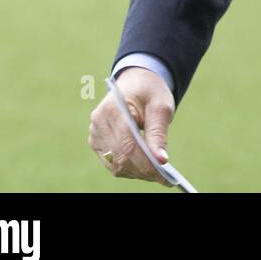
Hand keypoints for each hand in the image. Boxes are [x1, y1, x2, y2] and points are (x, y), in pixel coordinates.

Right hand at [88, 67, 173, 184]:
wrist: (135, 81)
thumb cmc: (150, 91)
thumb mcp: (161, 106)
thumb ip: (159, 133)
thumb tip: (161, 160)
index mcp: (113, 109)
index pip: (127, 145)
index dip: (145, 163)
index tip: (164, 175)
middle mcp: (98, 123)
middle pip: (120, 157)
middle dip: (143, 170)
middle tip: (165, 178)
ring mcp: (94, 134)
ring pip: (114, 164)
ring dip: (137, 172)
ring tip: (158, 174)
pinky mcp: (97, 142)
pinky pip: (111, 163)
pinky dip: (129, 168)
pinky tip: (146, 168)